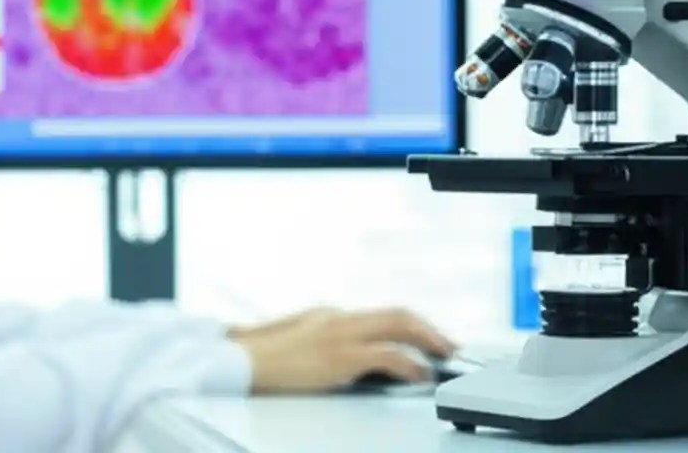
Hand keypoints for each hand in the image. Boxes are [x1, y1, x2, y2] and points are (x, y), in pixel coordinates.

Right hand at [228, 307, 457, 393]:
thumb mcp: (295, 340)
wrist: (238, 361)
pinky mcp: (340, 357)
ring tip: (444, 355)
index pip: (380, 316)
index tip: (427, 339)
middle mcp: (340, 318)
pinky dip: (409, 363)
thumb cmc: (260, 357)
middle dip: (427, 327)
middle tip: (448, 345)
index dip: (410, 326)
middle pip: (397, 313)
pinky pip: (387, 356)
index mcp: (329, 315)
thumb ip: (321, 341)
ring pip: (399, 325)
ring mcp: (340, 335)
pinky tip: (420, 374)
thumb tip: (343, 357)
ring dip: (428, 339)